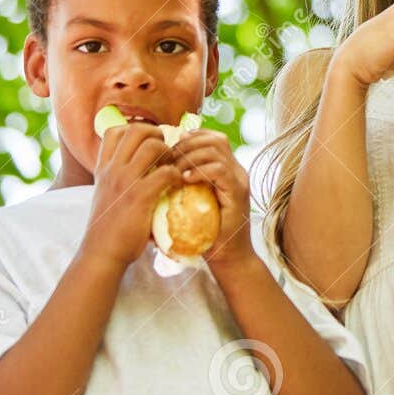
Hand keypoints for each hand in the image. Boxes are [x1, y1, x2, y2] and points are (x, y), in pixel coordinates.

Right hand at [80, 120, 181, 270]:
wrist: (102, 253)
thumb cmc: (108, 227)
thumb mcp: (106, 194)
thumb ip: (118, 178)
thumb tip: (139, 167)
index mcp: (103, 168)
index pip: (114, 130)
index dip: (136, 130)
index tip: (148, 143)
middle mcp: (112, 170)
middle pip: (136, 129)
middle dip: (157, 134)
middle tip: (166, 153)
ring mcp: (125, 181)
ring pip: (153, 146)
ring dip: (169, 154)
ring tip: (173, 168)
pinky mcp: (140, 196)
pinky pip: (166, 172)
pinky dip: (177, 175)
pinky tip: (177, 185)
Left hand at [170, 128, 254, 269]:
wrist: (226, 256)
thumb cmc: (205, 232)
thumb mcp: (191, 201)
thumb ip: (182, 183)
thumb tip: (155, 171)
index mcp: (226, 169)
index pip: (212, 138)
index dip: (190, 138)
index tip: (170, 148)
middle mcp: (236, 171)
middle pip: (215, 139)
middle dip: (187, 145)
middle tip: (168, 160)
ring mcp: (239, 181)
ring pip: (217, 150)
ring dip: (191, 156)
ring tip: (175, 170)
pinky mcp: (238, 194)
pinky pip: (220, 170)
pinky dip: (200, 171)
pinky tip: (185, 179)